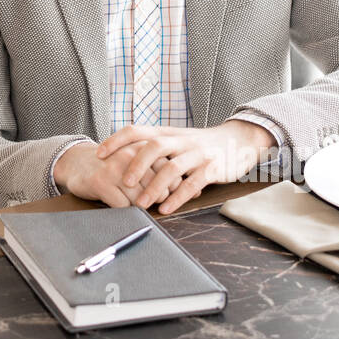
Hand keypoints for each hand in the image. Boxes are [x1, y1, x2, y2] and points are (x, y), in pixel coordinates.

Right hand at [53, 141, 164, 207]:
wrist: (76, 162)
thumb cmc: (112, 165)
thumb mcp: (138, 160)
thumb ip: (163, 172)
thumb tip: (195, 192)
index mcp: (143, 146)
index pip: (170, 172)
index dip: (171, 189)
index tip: (167, 195)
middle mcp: (130, 154)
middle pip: (157, 189)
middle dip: (155, 200)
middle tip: (146, 201)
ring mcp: (115, 168)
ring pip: (141, 199)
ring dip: (138, 206)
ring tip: (130, 200)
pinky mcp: (101, 182)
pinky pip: (123, 206)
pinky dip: (123, 209)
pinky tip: (116, 201)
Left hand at [94, 121, 274, 213]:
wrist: (239, 140)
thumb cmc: (200, 145)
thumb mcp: (176, 140)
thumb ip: (155, 147)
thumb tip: (122, 159)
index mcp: (167, 132)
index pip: (137, 130)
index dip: (116, 140)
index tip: (99, 154)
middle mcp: (180, 140)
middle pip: (153, 146)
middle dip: (135, 164)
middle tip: (122, 181)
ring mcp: (197, 153)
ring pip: (172, 168)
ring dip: (155, 187)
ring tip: (142, 203)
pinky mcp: (212, 168)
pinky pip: (193, 183)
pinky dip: (178, 197)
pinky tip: (166, 209)